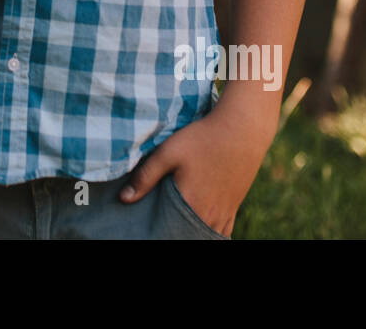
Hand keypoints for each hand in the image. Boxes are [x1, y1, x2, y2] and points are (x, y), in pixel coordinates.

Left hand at [117, 102, 275, 236]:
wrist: (242, 129)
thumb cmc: (202, 138)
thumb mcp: (168, 152)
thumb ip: (146, 176)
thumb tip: (124, 199)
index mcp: (191, 205)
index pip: (169, 233)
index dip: (158, 231)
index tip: (148, 226)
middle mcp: (209, 215)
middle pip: (186, 236)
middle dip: (172, 232)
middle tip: (158, 224)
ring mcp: (224, 213)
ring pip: (203, 235)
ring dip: (189, 232)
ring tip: (173, 225)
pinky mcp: (233, 207)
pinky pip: (221, 232)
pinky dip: (207, 232)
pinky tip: (195, 225)